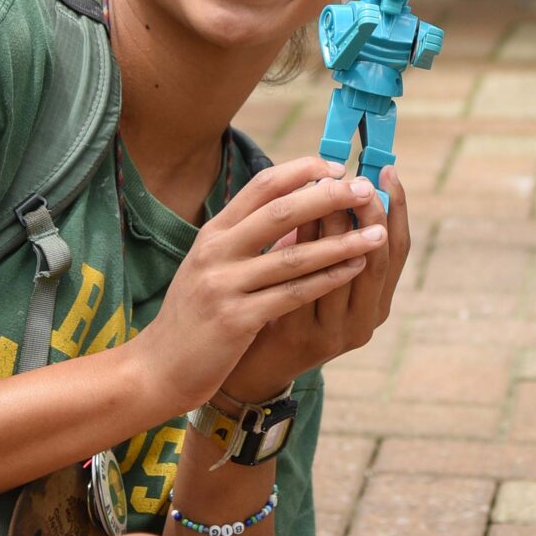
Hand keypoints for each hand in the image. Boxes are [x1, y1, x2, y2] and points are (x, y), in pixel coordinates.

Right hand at [135, 159, 389, 412]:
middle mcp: (216, 252)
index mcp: (213, 233)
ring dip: (341, 242)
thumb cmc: (194, 315)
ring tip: (377, 232)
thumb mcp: (211, 265)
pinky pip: (292, 294)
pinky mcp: (236, 320)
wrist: (158, 368)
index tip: (338, 167)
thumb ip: (246, 237)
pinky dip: (328, 279)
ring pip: (293, 255)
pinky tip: (356, 269)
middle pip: (280, 212)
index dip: (302, 171)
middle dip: (328, 197)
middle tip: (366, 189)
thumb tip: (301, 207)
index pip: (261, 186)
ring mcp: (224, 285)